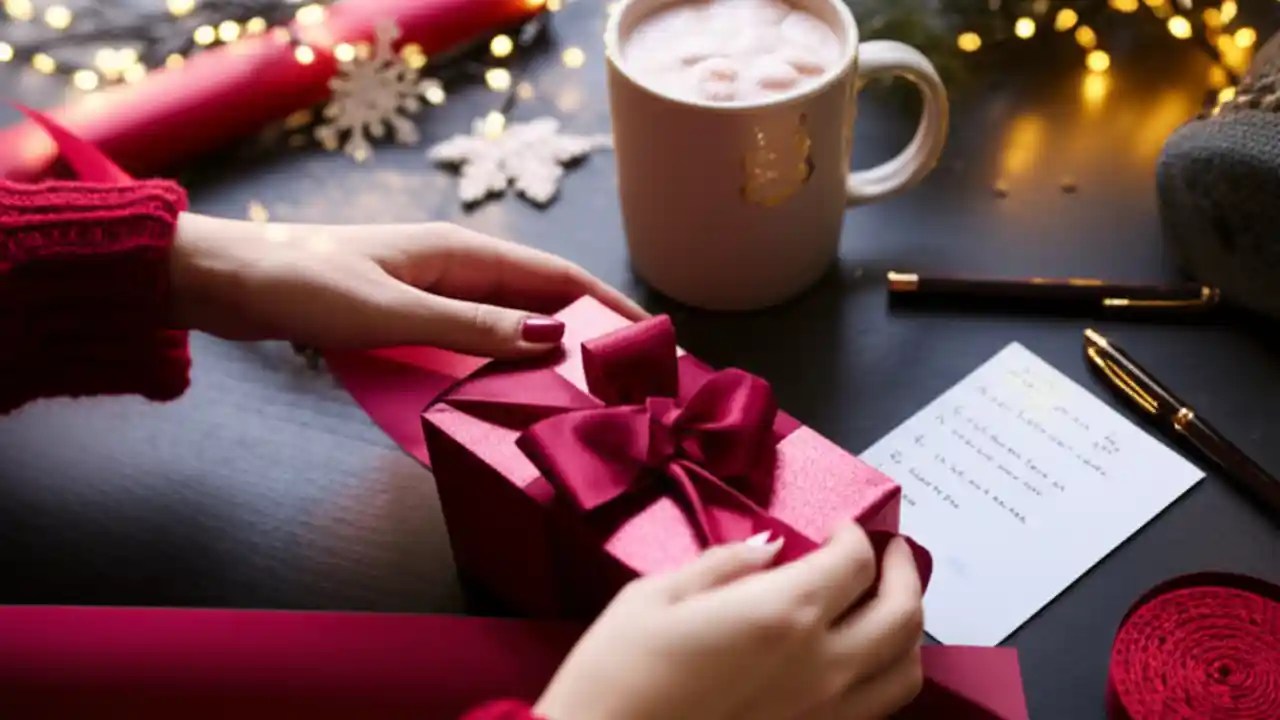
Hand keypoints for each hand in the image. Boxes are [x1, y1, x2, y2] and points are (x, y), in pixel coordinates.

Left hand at [168, 213, 646, 356]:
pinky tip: (516, 393)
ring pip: (509, 325)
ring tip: (586, 395)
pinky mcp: (411, 318)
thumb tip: (553, 339)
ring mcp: (434, 293)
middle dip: (587, 334)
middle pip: (541, 302)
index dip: (606, 306)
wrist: (230, 281)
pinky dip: (504, 364)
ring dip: (548, 353)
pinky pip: (475, 341)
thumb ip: (471, 328)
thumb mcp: (393, 311)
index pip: (556, 277)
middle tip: (628, 380)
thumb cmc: (305, 285)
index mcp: (461, 252)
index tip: (650, 340)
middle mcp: (456, 269)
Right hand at [534, 525, 924, 719]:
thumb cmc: (619, 669)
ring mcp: (825, 713)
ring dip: (906, 628)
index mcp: (782, 614)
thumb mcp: (657, 594)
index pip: (855, 563)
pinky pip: (877, 709)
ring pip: (905, 669)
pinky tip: (857, 659)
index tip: (839, 528)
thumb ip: (724, 565)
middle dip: (903, 571)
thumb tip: (770, 549)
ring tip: (884, 606)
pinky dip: (884, 675)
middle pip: (903, 614)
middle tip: (889, 553)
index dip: (855, 536)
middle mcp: (821, 665)